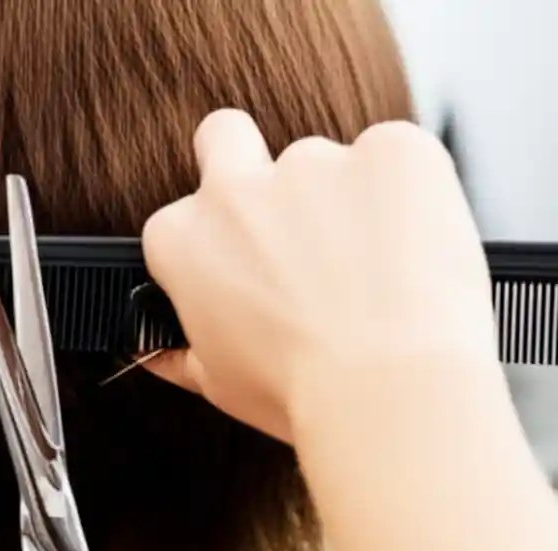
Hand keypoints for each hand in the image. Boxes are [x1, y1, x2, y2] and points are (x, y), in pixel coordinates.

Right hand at [141, 109, 495, 440]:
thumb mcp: (217, 382)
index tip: (245, 270)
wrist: (392, 392)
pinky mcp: (391, 150)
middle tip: (287, 216)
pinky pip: (398, 154)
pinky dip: (409, 192)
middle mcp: (237, 188)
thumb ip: (179, 350)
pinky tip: (415, 247)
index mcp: (184, 238)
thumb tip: (156, 350)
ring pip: (328, 162)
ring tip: (378, 269)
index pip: (185, 216)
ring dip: (346, 199)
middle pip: (225, 135)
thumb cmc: (302, 394)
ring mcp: (315, 161)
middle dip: (245, 159)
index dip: (216, 242)